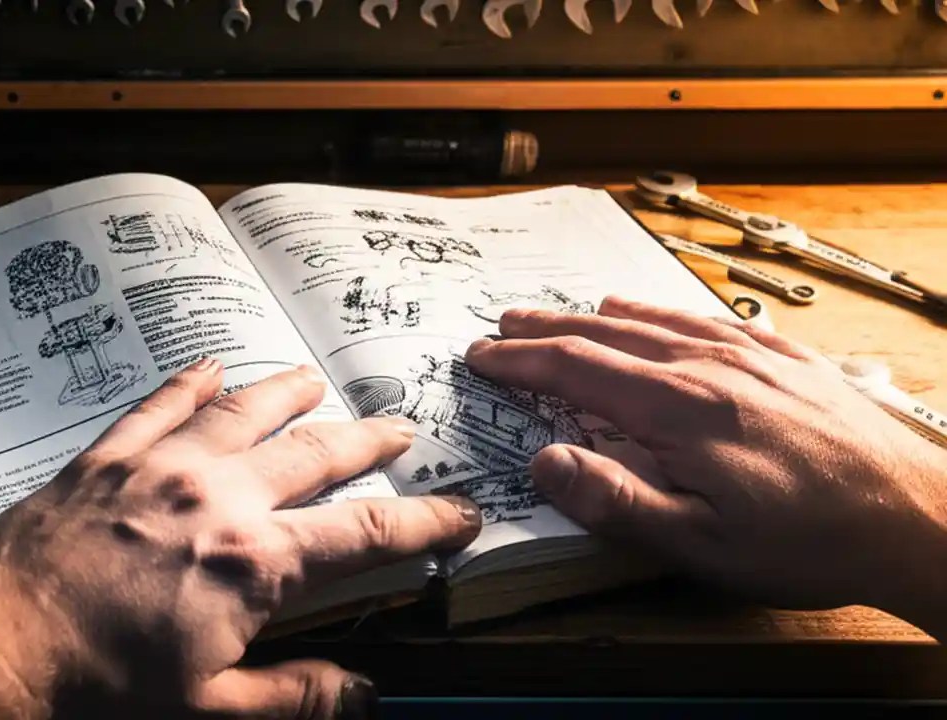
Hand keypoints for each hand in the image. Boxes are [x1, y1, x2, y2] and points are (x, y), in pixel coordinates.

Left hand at [0, 360, 479, 718]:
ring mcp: (161, 466)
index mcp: (254, 564)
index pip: (366, 533)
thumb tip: (362, 692)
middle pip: (316, 455)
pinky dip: (189, 381)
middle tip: (400, 430)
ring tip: (316, 380)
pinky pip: (158, 403)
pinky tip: (210, 366)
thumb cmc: (98, 690)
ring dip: (288, 394)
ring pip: (244, 412)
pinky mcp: (106, 456)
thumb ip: (296, 696)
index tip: (459, 513)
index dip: (425, 523)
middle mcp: (219, 497)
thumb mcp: (210, 712)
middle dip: (368, 442)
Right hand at [464, 296, 946, 636]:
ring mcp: (749, 354)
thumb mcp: (700, 545)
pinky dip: (660, 311)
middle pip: (605, 334)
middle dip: (545, 328)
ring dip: (593, 315)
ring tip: (558, 311)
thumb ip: (616, 500)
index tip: (479, 357)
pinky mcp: (785, 357)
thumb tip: (544, 459)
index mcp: (677, 408)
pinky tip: (651, 312)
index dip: (519, 361)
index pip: (575, 369)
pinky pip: (705, 317)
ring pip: (652, 319)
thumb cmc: (807, 541)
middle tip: (501, 325)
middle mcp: (707, 365)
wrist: (917, 515)